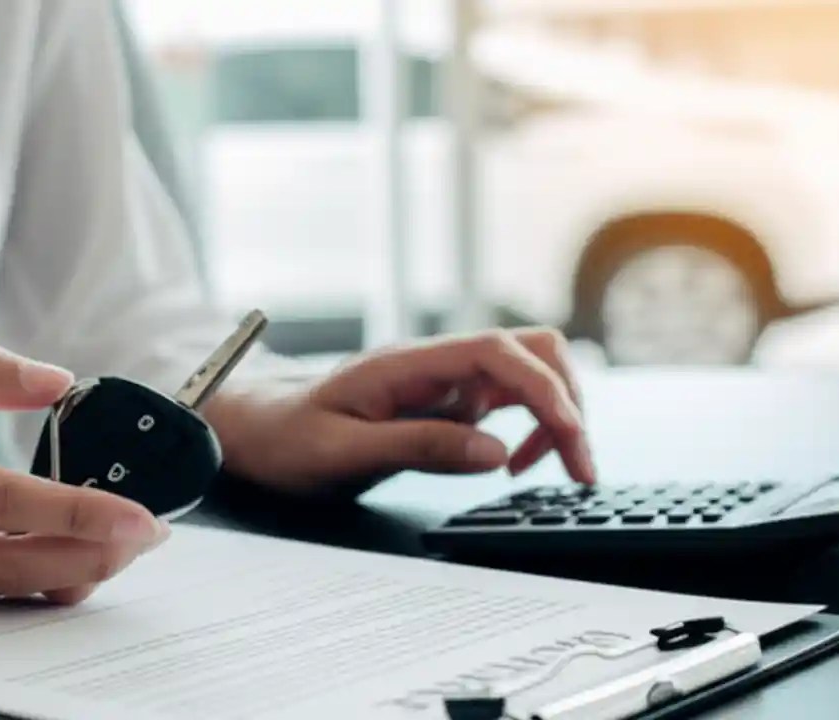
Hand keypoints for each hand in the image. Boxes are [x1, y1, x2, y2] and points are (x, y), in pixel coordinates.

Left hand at [205, 328, 593, 496]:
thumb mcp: (343, 453)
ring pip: (530, 374)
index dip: (544, 391)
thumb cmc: (290, 440)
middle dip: (567, 401)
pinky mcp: (449, 402)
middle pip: (532, 352)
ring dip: (555, 415)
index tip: (568, 438)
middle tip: (576, 467)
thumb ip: (418, 448)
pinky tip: (510, 465)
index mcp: (409, 363)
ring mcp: (446, 380)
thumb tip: (495, 453)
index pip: (499, 353)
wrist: (262, 432)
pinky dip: (530, 430)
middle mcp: (436, 363)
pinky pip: (509, 402)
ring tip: (548, 471)